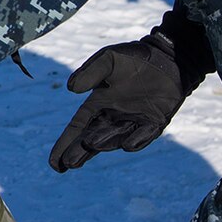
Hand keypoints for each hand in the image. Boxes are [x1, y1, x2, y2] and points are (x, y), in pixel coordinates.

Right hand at [49, 10, 212, 172]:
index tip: (54, 162)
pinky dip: (137, 140)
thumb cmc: (134, 57)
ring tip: (89, 146)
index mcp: (98, 103)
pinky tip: (127, 144)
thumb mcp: (108, 60)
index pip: (77, 127)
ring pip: (115, 138)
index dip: (65, 144)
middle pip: (92, 138)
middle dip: (79, 152)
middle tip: (68, 164)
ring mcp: (134, 121)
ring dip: (103, 144)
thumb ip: (90, 72)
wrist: (167, 57)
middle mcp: (114, 116)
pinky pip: (144, 136)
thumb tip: (71, 89)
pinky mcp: (154, 122)